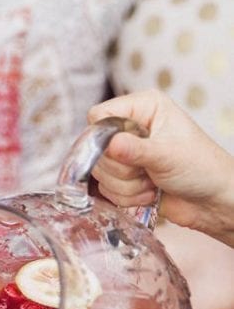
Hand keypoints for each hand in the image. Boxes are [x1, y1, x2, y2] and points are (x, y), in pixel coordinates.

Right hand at [88, 90, 233, 246]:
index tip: (124, 151)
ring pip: (100, 173)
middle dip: (121, 169)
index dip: (104, 136)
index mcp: (143, 108)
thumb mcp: (168, 154)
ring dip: (126, 186)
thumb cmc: (201, 167)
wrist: (211, 200)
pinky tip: (149, 193)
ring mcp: (126, 154)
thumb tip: (110, 145)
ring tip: (152, 183)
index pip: (99, 116)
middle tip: (147, 171)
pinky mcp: (123, 177)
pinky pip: (105, 189)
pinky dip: (126, 197)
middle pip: (96, 149)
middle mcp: (131, 127)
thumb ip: (136, 150)